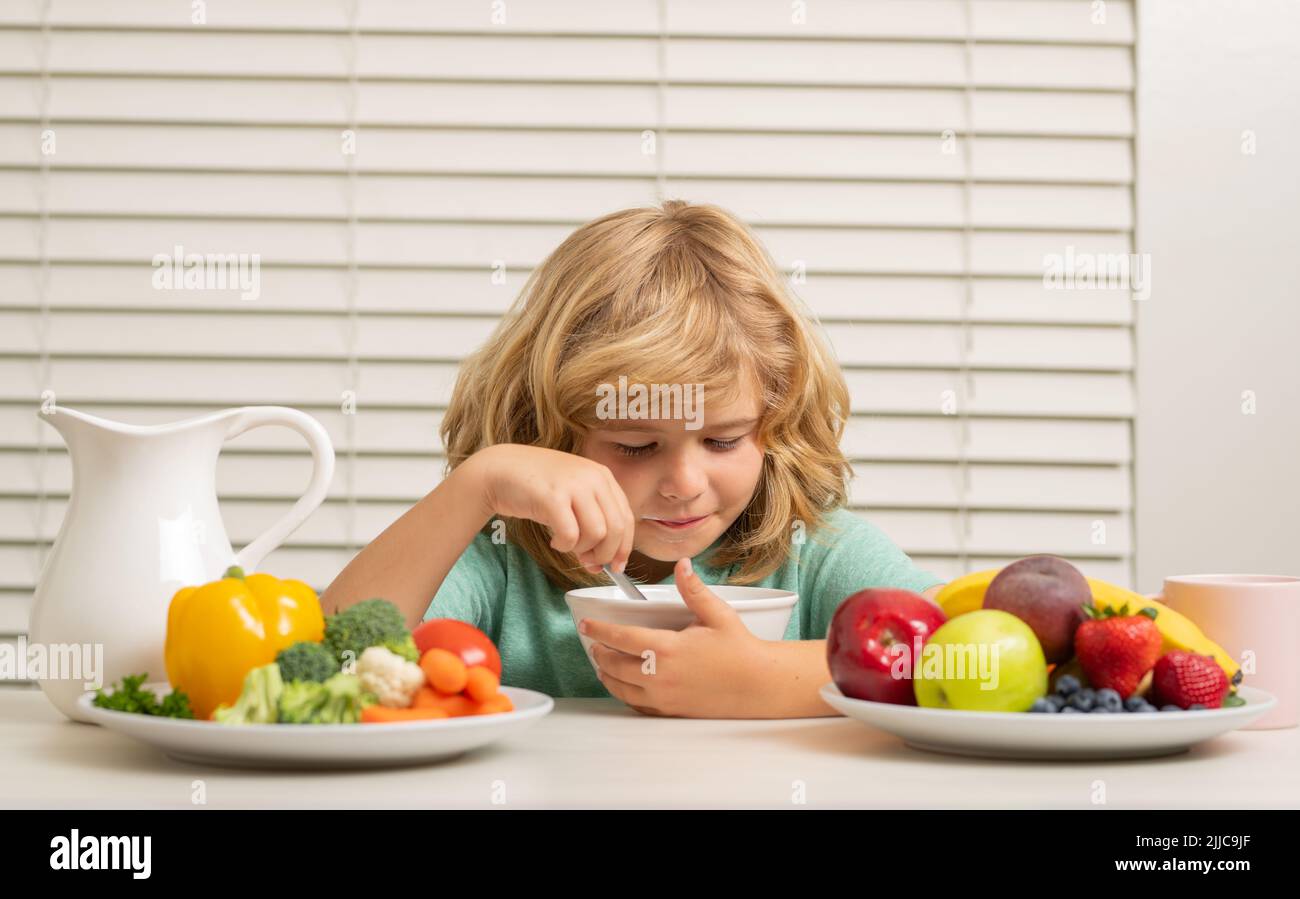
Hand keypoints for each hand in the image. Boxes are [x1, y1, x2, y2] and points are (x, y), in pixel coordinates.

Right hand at [466, 443, 634, 573]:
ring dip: (582, 549)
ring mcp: (573, 485)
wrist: (499, 470)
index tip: (617, 566)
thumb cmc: (537, 488)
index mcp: (603, 476)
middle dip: (604, 554)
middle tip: (587, 561)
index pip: (626, 518)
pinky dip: (564, 545)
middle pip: (616, 529)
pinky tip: (554, 540)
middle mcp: (593, 477)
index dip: (624, 547)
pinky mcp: (553, 497)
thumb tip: (605, 561)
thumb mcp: (573, 496)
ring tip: (566, 544)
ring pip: (597, 534)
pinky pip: (571, 535)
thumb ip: (592, 521)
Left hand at [580, 557, 765, 717]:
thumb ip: (694, 590)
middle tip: (593, 643)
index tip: (586, 625)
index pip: (622, 637)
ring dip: (607, 675)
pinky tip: (624, 686)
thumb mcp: (718, 614)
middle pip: (615, 665)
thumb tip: (682, 565)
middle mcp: (660, 676)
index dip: (600, 630)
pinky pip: (637, 705)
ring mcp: (664, 697)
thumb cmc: (740, 650)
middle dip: (599, 652)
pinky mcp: (671, 710)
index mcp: (668, 649)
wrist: (758, 685)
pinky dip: (624, 694)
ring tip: (601, 665)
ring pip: (621, 688)